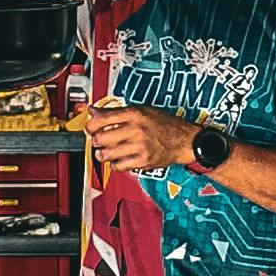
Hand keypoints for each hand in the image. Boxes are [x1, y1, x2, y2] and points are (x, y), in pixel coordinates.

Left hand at [84, 96, 198, 179]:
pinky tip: (118, 158)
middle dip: (95, 140)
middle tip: (98, 139)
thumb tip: (93, 110)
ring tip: (106, 150)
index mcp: (135, 114)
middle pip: (101, 138)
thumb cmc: (166, 124)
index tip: (90, 127)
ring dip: (102, 153)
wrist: (186, 140)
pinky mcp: (143, 162)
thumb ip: (117, 111)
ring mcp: (140, 147)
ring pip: (107, 154)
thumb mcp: (142, 110)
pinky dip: (114, 164)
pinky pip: (119, 166)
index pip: (101, 119)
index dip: (90, 124)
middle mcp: (136, 130)